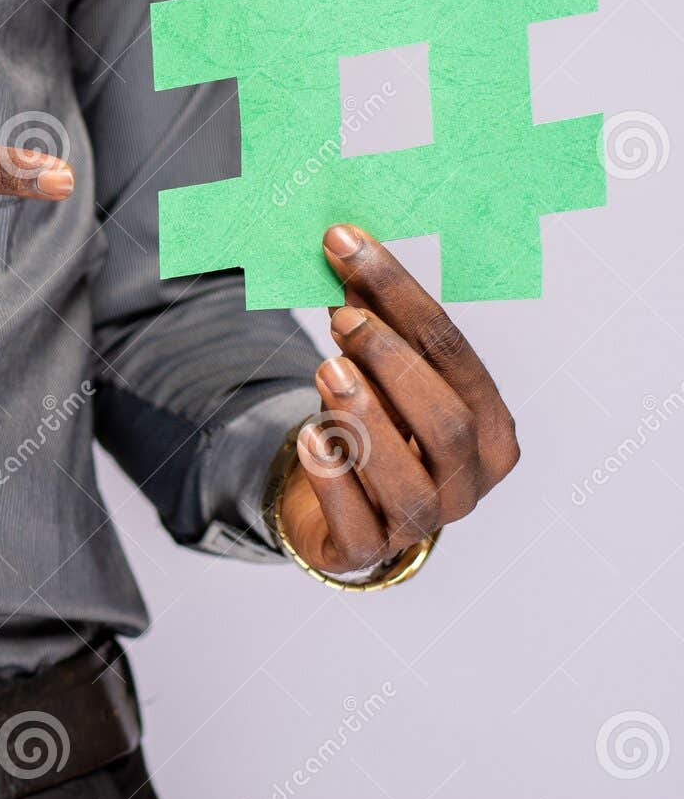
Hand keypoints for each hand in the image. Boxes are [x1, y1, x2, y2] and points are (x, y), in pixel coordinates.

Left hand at [276, 224, 520, 575]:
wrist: (341, 513)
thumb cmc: (373, 430)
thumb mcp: (378, 375)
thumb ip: (368, 322)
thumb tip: (343, 250)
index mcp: (489, 428)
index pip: (455, 356)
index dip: (404, 298)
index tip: (350, 247)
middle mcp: (467, 481)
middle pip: (447, 423)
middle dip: (397, 366)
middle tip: (345, 320)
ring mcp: (422, 524)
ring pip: (408, 481)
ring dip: (367, 420)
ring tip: (326, 369)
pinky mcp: (366, 551)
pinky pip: (356, 523)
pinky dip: (334, 480)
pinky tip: (310, 439)